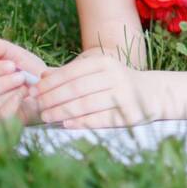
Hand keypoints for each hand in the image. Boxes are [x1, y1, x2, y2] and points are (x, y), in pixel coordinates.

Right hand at [0, 39, 49, 125]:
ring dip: (13, 92)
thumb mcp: (17, 54)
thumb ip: (1, 48)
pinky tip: (26, 96)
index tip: (12, 65)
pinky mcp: (4, 121)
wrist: (51, 87)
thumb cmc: (30, 71)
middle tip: (21, 77)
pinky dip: (15, 105)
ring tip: (27, 86)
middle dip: (2, 82)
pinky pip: (2, 116)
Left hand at [31, 55, 154, 128]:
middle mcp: (115, 76)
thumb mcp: (96, 72)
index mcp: (104, 63)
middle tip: (36, 106)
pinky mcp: (128, 113)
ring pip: (85, 104)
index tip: (33, 92)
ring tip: (46, 117)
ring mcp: (123, 94)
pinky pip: (100, 119)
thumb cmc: (117, 82)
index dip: (50, 83)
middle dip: (52, 98)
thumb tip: (41, 77)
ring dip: (62, 111)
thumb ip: (70, 74)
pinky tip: (67, 124)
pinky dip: (82, 122)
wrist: (153, 93)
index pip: (71, 72)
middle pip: (76, 88)